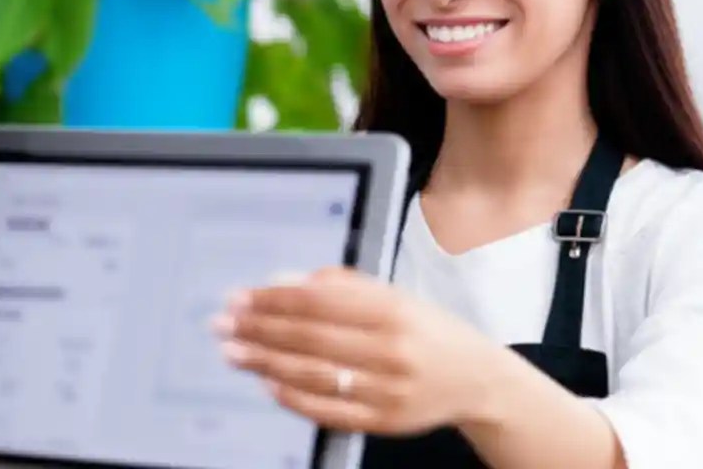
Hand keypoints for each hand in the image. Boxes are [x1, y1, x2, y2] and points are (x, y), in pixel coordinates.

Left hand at [211, 266, 501, 435]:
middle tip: (224, 324)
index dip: (272, 300)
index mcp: (393, 309)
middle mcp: (391, 348)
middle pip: (309, 337)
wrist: (478, 379)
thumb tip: (285, 282)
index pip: (318, 301)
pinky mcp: (384, 420)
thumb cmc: (428, 330)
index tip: (240, 297)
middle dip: (259, 329)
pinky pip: (328, 410)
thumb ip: (342, 286)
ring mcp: (388, 388)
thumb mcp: (394, 296)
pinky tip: (267, 383)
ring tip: (234, 352)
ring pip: (313, 374)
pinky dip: (293, 397)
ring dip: (265, 362)